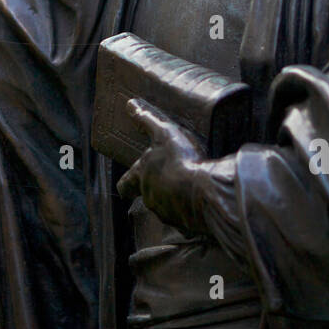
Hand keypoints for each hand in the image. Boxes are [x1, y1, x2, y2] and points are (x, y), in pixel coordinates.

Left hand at [116, 98, 215, 237]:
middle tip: (169, 177)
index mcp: (141, 177)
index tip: (127, 184)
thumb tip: (130, 105)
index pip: (125, 185)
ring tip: (189, 187)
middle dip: (156, 188)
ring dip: (174, 199)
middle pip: (147, 195)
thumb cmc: (179, 160)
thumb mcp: (163, 133)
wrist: (203, 191)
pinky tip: (202, 200)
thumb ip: (146, 120)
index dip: (126, 183)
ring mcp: (167, 213)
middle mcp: (150, 198)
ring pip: (166, 207)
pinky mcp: (186, 224)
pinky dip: (191, 210)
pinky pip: (186, 218)